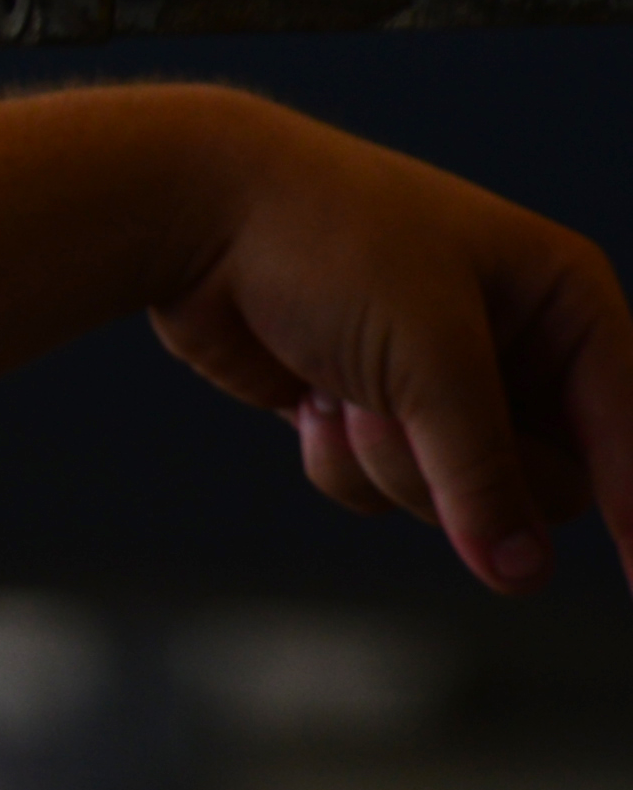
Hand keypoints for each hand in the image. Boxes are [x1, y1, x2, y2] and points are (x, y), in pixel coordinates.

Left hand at [150, 109, 632, 591]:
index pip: (630, 427)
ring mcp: (441, 389)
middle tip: (406, 409)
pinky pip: (380, 491)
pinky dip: (339, 457)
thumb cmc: (331, 250)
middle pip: (543, 486)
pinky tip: (306, 395)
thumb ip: (484, 475)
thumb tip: (522, 573)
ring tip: (345, 385)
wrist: (199, 216)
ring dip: (389, 459)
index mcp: (566, 303)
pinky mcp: (370, 417)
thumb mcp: (430, 360)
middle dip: (462, 468)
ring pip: (453, 500)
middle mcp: (517, 349)